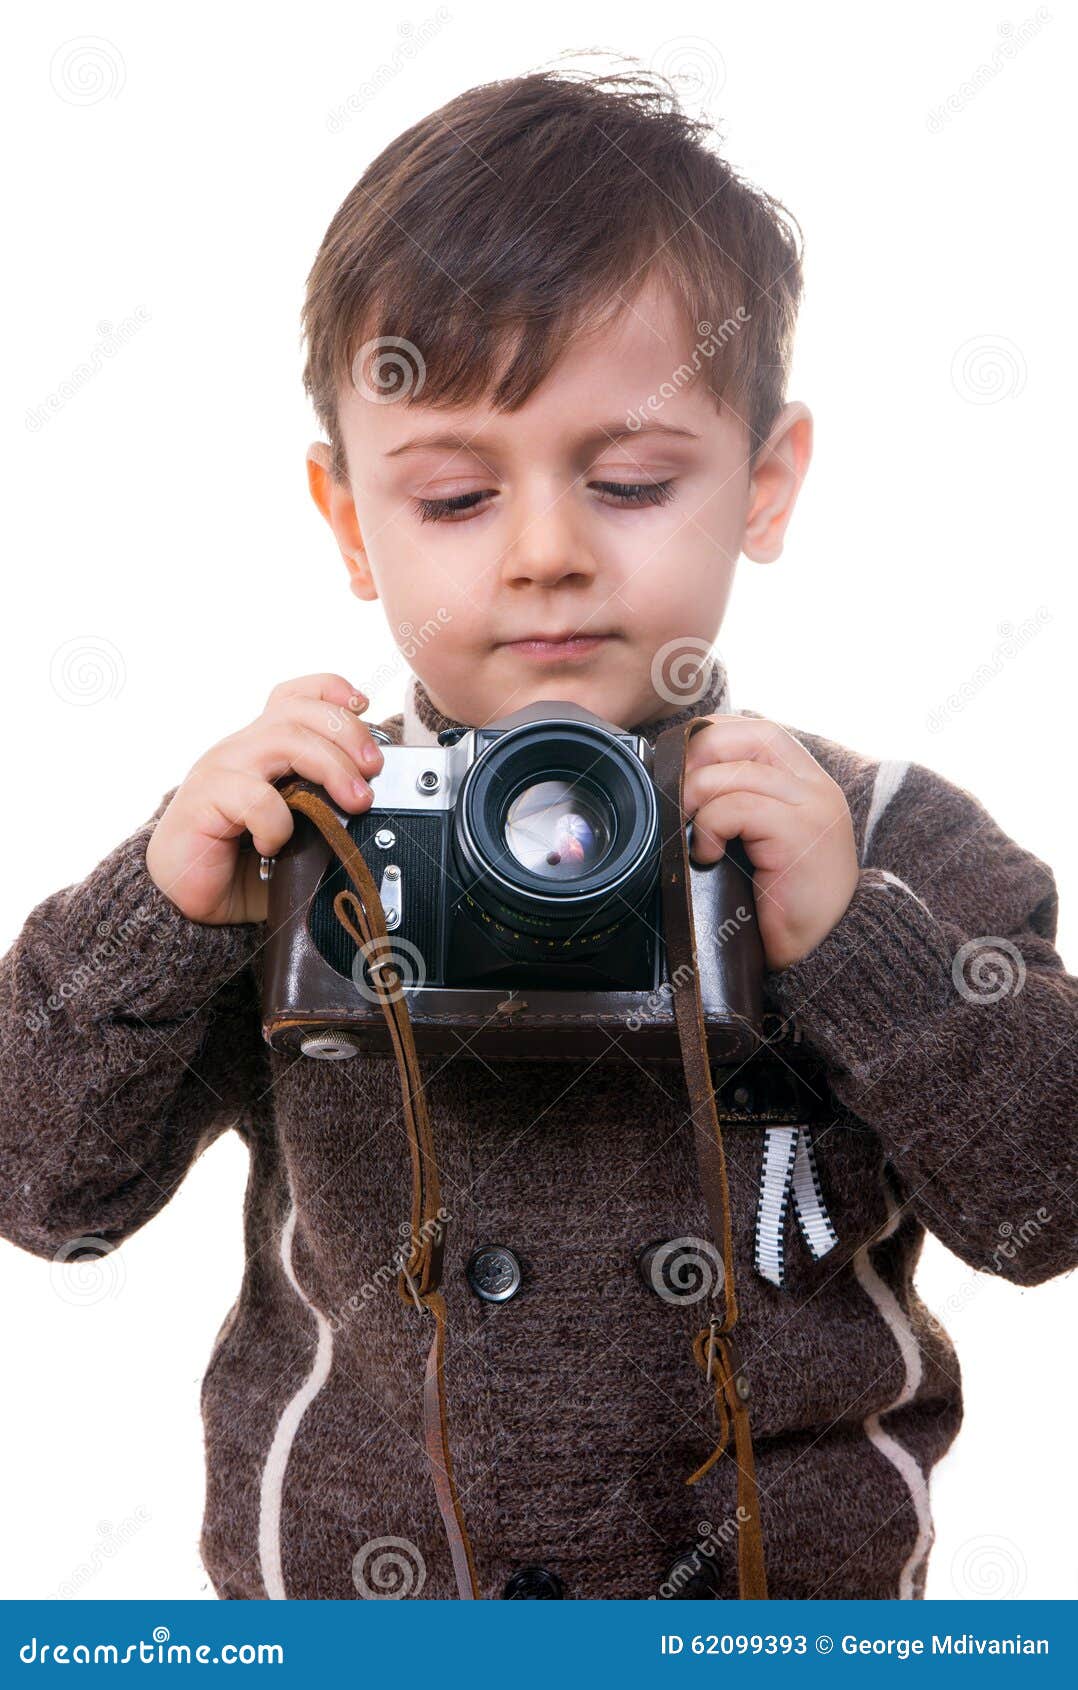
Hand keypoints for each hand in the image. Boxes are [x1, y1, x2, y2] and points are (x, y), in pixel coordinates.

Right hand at [145, 673, 383, 923]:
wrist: (182, 898)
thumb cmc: (241, 863)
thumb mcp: (296, 830)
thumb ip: (325, 809)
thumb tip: (371, 805)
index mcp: (264, 748)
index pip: (295, 696)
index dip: (332, 691)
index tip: (365, 706)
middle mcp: (242, 749)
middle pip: (299, 711)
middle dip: (348, 734)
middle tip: (373, 772)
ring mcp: (221, 769)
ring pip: (283, 740)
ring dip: (330, 767)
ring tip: (354, 802)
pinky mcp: (203, 799)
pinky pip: (254, 797)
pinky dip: (277, 822)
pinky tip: (276, 846)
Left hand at [681, 715, 859, 970]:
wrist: (822, 954)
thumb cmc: (783, 904)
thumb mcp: (761, 843)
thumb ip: (741, 804)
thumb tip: (683, 779)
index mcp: (808, 784)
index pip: (758, 730)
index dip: (715, 737)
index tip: (682, 764)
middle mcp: (816, 787)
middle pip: (750, 736)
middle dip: (701, 756)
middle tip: (677, 794)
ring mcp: (812, 807)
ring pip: (735, 773)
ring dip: (697, 799)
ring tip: (692, 835)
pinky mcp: (800, 832)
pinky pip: (737, 808)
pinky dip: (710, 828)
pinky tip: (707, 856)